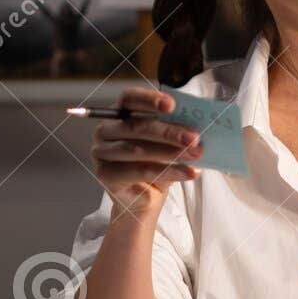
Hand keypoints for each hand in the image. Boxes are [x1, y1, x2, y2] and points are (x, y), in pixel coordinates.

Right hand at [90, 87, 201, 216]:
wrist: (144, 199)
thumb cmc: (155, 164)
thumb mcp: (165, 142)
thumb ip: (173, 128)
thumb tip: (196, 124)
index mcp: (118, 114)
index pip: (129, 99)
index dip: (149, 99)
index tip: (172, 105)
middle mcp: (105, 131)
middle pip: (137, 126)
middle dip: (169, 131)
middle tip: (194, 138)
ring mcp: (101, 153)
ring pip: (138, 150)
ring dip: (171, 152)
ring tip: (196, 155)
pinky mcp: (105, 175)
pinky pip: (140, 171)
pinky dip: (169, 171)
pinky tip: (188, 173)